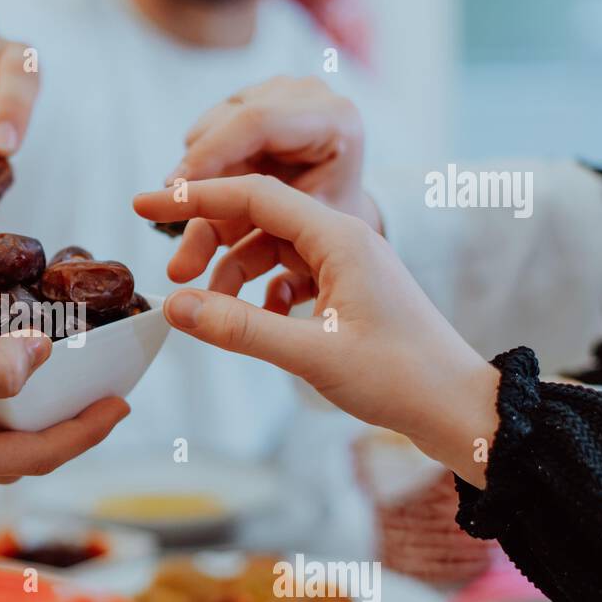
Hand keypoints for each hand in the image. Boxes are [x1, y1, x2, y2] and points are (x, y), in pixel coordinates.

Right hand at [133, 176, 498, 485]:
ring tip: (211, 316)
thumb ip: (240, 328)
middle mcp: (343, 239)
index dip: (195, 196)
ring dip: (235, 278)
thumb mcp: (312, 355)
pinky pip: (290, 276)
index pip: (253, 194)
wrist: (458, 407)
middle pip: (258, 220)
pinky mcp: (348, 291)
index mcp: (340, 237)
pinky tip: (260, 325)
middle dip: (211, 245)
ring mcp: (347, 264)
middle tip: (170, 276)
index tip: (143, 203)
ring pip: (271, 251)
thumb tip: (174, 306)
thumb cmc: (401, 378)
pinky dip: (264, 295)